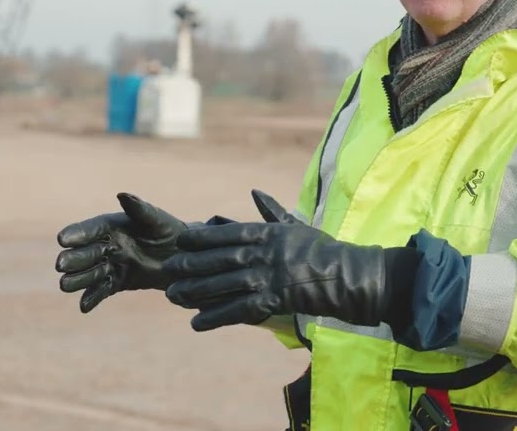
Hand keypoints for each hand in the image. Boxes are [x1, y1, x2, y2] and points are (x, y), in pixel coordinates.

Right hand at [55, 193, 189, 312]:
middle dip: (72, 259)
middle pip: (84, 253)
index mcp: (111, 226)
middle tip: (60, 264)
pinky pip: (102, 290)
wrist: (182, 255)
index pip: (89, 229)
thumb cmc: (168, 230)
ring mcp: (110, 264)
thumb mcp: (155, 220)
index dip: (76, 234)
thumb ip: (139, 209)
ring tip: (64, 285)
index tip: (62, 239)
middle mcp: (106, 245)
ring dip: (78, 279)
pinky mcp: (117, 282)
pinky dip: (92, 298)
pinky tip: (84, 307)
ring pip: (89, 273)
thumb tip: (122, 194)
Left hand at [163, 190, 391, 331]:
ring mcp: (270, 277)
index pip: (229, 233)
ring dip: (197, 291)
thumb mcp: (297, 226)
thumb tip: (255, 192)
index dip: (203, 237)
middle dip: (192, 264)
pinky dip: (217, 317)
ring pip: (225, 284)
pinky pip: (240, 309)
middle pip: (221, 258)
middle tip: (167, 269)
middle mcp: (265, 253)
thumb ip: (272, 211)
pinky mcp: (275, 300)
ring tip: (173, 295)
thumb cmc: (324, 250)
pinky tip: (197, 323)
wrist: (349, 277)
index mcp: (269, 233)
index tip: (180, 239)